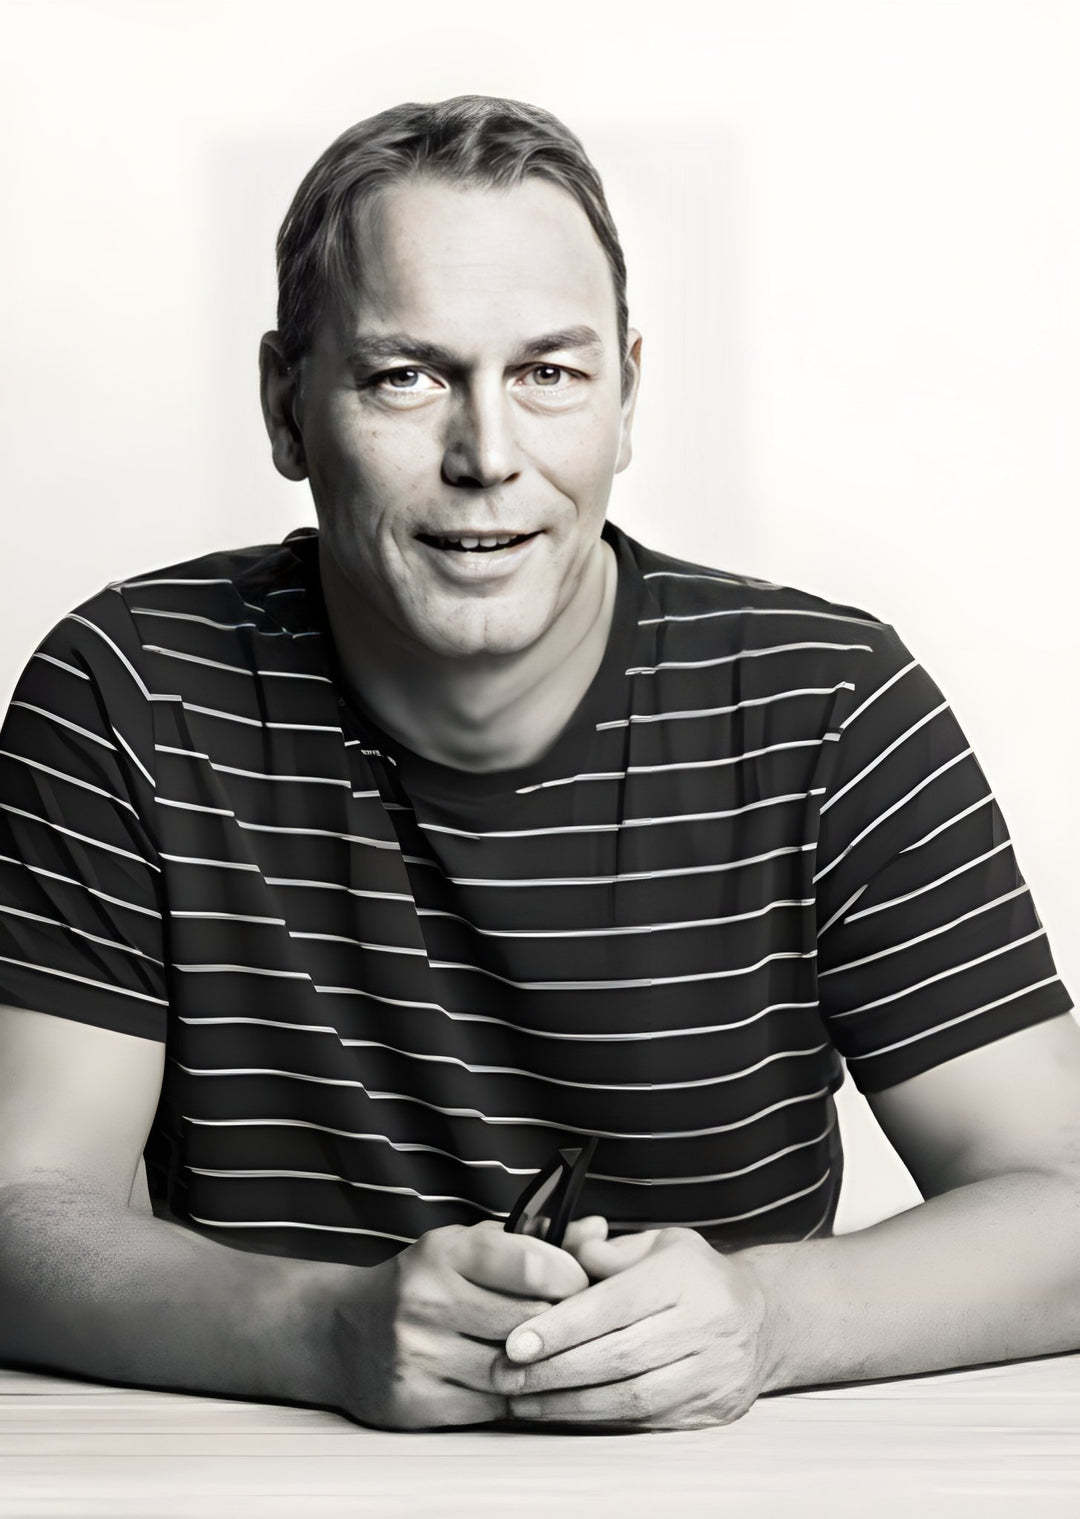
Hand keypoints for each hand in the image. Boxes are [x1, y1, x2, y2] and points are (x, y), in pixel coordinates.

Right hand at [330, 1218, 590, 1429]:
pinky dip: (511, 1396)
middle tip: (575, 1325)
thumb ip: (536, 1241)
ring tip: (547, 1354)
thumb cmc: (422, 1282)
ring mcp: (418, 1354)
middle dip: (561, 1326)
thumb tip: (600, 1232)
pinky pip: (491, 1407)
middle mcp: (427, 1300)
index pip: (534, 1265)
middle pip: (532, 1323)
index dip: (572, 1278)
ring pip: (515, 1371)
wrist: (339, 1331)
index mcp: (445, 1252)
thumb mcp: (469, 1246)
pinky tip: (515, 1381)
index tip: (582, 1286)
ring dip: (539, 1366)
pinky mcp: (414, 1402)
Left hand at [492, 1223, 771, 1429]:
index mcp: (686, 1276)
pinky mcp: (711, 1410)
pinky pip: (646, 1420)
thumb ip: (606, 1248)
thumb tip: (564, 1254)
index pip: (616, 1305)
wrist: (764, 1319)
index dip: (563, 1327)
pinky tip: (564, 1411)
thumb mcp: (657, 1243)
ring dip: (569, 1403)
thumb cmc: (695, 1277)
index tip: (517, 1342)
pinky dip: (599, 1419)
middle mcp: (706, 1325)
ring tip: (524, 1401)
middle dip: (555, 1370)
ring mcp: (713, 1373)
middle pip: (619, 1356)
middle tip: (506, 1376)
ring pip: (631, 1397)